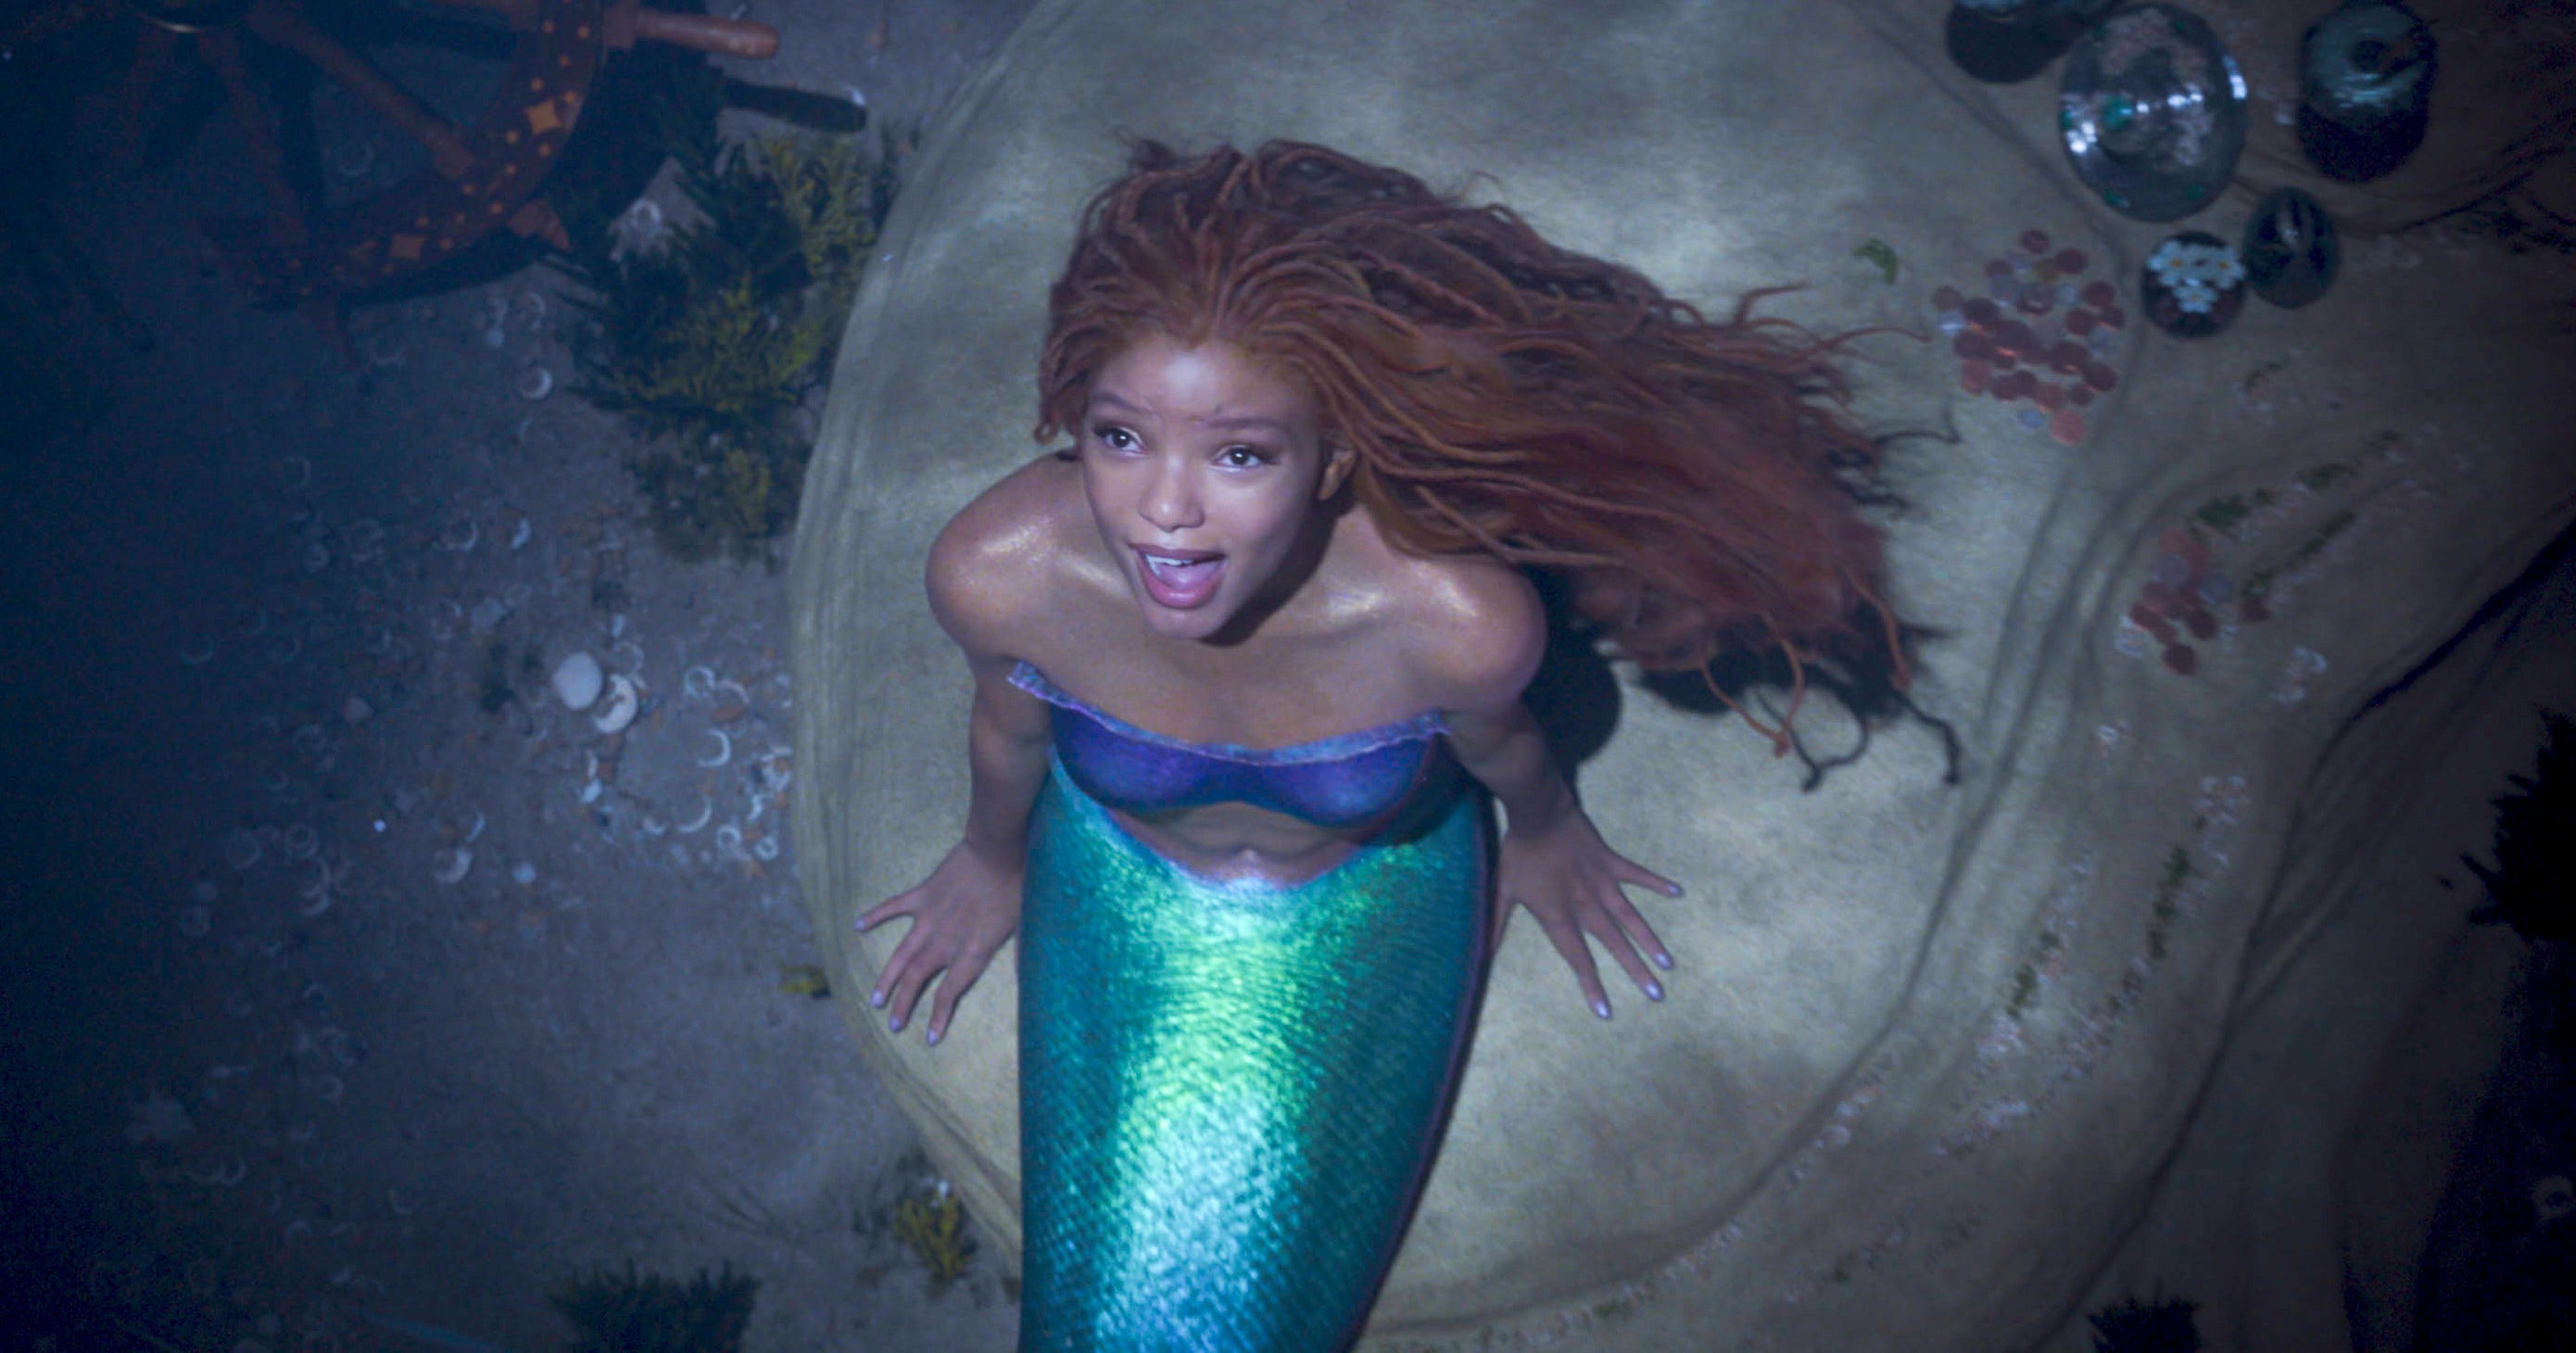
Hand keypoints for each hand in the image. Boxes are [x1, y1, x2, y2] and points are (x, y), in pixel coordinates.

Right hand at [854, 840, 1023, 1047]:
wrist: (999, 849)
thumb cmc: (1018, 887)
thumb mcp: (1026, 928)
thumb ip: (1023, 960)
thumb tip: (1033, 987)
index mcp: (972, 951)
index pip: (950, 992)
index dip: (938, 1016)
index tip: (929, 1038)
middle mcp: (945, 941)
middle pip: (918, 979)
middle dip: (903, 1003)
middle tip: (892, 1022)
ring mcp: (929, 918)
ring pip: (901, 954)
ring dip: (887, 977)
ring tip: (874, 997)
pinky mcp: (922, 895)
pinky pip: (894, 908)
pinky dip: (876, 916)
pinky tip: (858, 926)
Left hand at [1493, 810, 1679, 1019]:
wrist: (1537, 812)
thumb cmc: (1518, 853)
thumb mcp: (1502, 891)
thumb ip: (1494, 926)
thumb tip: (1478, 954)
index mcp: (1559, 915)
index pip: (1577, 958)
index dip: (1591, 985)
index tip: (1606, 1011)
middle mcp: (1585, 904)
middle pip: (1614, 943)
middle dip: (1635, 970)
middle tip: (1656, 994)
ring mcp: (1602, 882)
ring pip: (1631, 917)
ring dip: (1650, 940)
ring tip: (1668, 963)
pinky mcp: (1612, 861)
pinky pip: (1638, 874)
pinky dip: (1657, 883)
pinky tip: (1678, 892)